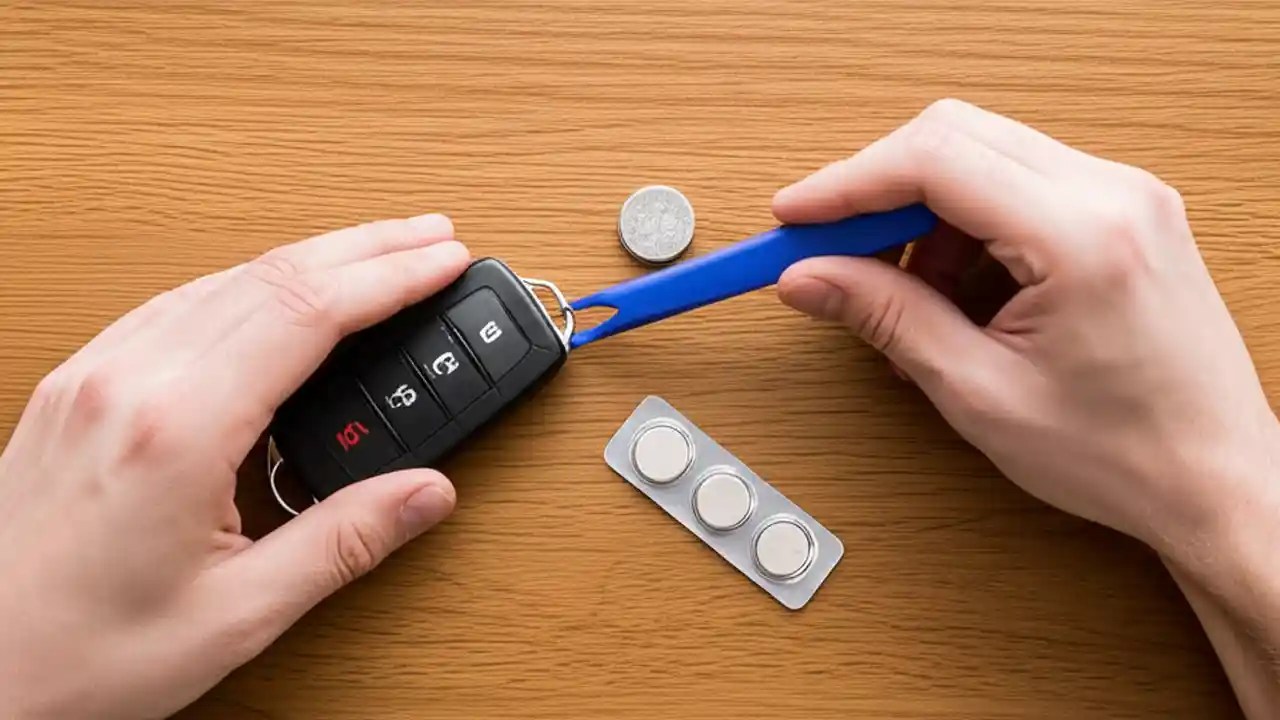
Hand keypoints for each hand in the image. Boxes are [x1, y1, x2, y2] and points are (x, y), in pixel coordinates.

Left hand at [0, 214, 469, 718]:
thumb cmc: (76, 655)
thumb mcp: (235, 613)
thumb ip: (342, 541)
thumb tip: (425, 491)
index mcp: (176, 429)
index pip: (307, 313)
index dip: (388, 277)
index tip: (443, 261)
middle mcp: (129, 381)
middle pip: (271, 276)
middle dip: (366, 248)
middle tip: (431, 237)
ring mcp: (95, 376)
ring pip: (223, 278)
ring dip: (310, 260)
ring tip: (373, 256)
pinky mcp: (77, 386)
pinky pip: (178, 303)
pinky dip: (249, 283)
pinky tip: (276, 292)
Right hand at [774, 99, 1279, 716]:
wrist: (1219, 481)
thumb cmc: (1126, 453)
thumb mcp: (980, 393)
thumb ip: (888, 318)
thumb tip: (810, 278)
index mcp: (1081, 235)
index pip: (934, 160)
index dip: (845, 184)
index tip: (792, 218)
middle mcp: (1112, 193)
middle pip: (953, 137)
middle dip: (876, 193)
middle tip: (830, 254)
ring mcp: (1125, 196)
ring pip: (982, 156)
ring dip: (922, 214)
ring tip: (909, 297)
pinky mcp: (1124, 212)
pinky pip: (1018, 185)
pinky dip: (966, 226)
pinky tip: (957, 292)